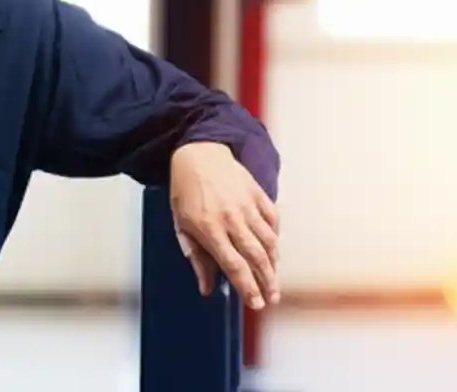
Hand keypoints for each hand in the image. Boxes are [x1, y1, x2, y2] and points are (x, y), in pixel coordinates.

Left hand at [169, 141, 279, 309]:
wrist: (198, 153)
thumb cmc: (185, 191)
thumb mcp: (181, 225)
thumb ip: (196, 257)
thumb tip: (206, 288)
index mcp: (209, 228)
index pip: (235, 266)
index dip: (248, 288)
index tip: (256, 304)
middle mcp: (231, 218)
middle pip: (256, 258)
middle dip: (267, 282)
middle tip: (272, 298)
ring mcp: (246, 205)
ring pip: (269, 241)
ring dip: (274, 264)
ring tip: (273, 280)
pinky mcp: (257, 193)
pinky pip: (272, 220)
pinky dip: (275, 236)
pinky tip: (273, 249)